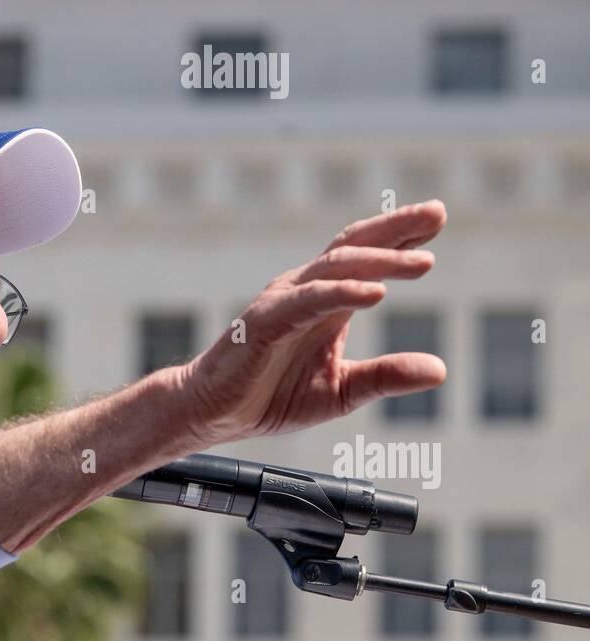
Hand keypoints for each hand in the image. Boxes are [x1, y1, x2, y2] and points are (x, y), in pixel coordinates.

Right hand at [179, 200, 447, 449]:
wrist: (212, 414)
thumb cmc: (269, 398)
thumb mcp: (342, 392)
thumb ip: (387, 377)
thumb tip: (441, 370)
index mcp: (326, 304)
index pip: (366, 260)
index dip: (401, 240)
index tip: (436, 221)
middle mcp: (306, 292)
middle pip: (354, 246)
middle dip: (397, 228)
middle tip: (438, 213)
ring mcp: (284, 302)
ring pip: (337, 267)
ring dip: (381, 261)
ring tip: (423, 263)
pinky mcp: (266, 320)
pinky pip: (311, 300)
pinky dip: (344, 293)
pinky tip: (375, 294)